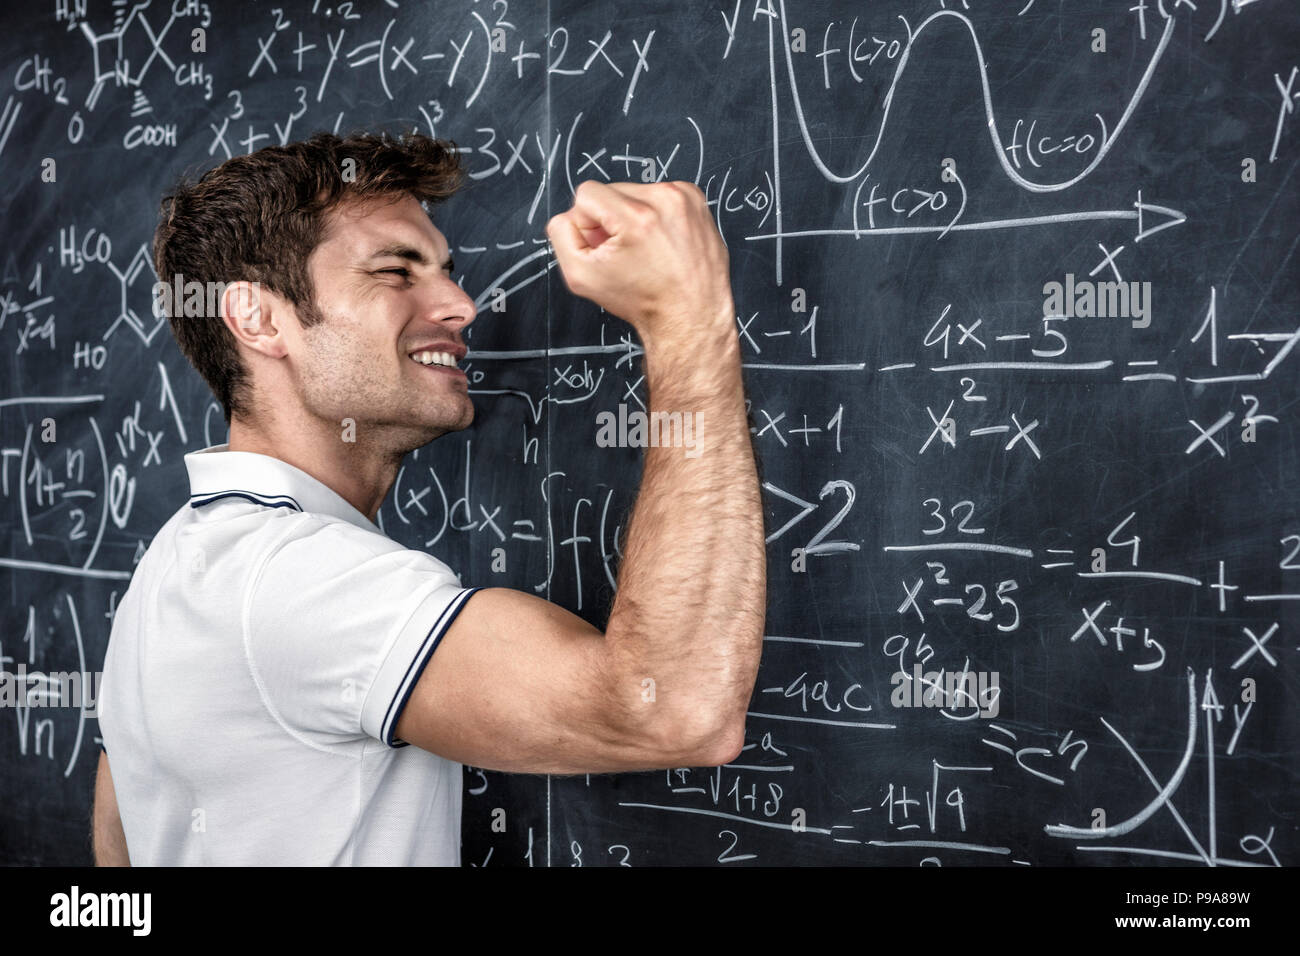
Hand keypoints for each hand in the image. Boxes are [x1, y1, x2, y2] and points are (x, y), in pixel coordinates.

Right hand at [545, 180, 733, 347]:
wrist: (690, 315)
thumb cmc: (645, 301)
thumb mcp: (581, 277)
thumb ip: (561, 235)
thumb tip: (568, 216)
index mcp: (637, 217)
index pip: (587, 193)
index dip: (587, 224)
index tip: (603, 246)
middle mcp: (665, 201)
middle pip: (612, 190)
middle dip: (611, 219)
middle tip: (625, 252)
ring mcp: (684, 198)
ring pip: (635, 192)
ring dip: (632, 216)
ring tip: (645, 249)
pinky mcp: (695, 199)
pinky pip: (659, 196)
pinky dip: (655, 216)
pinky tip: (661, 242)